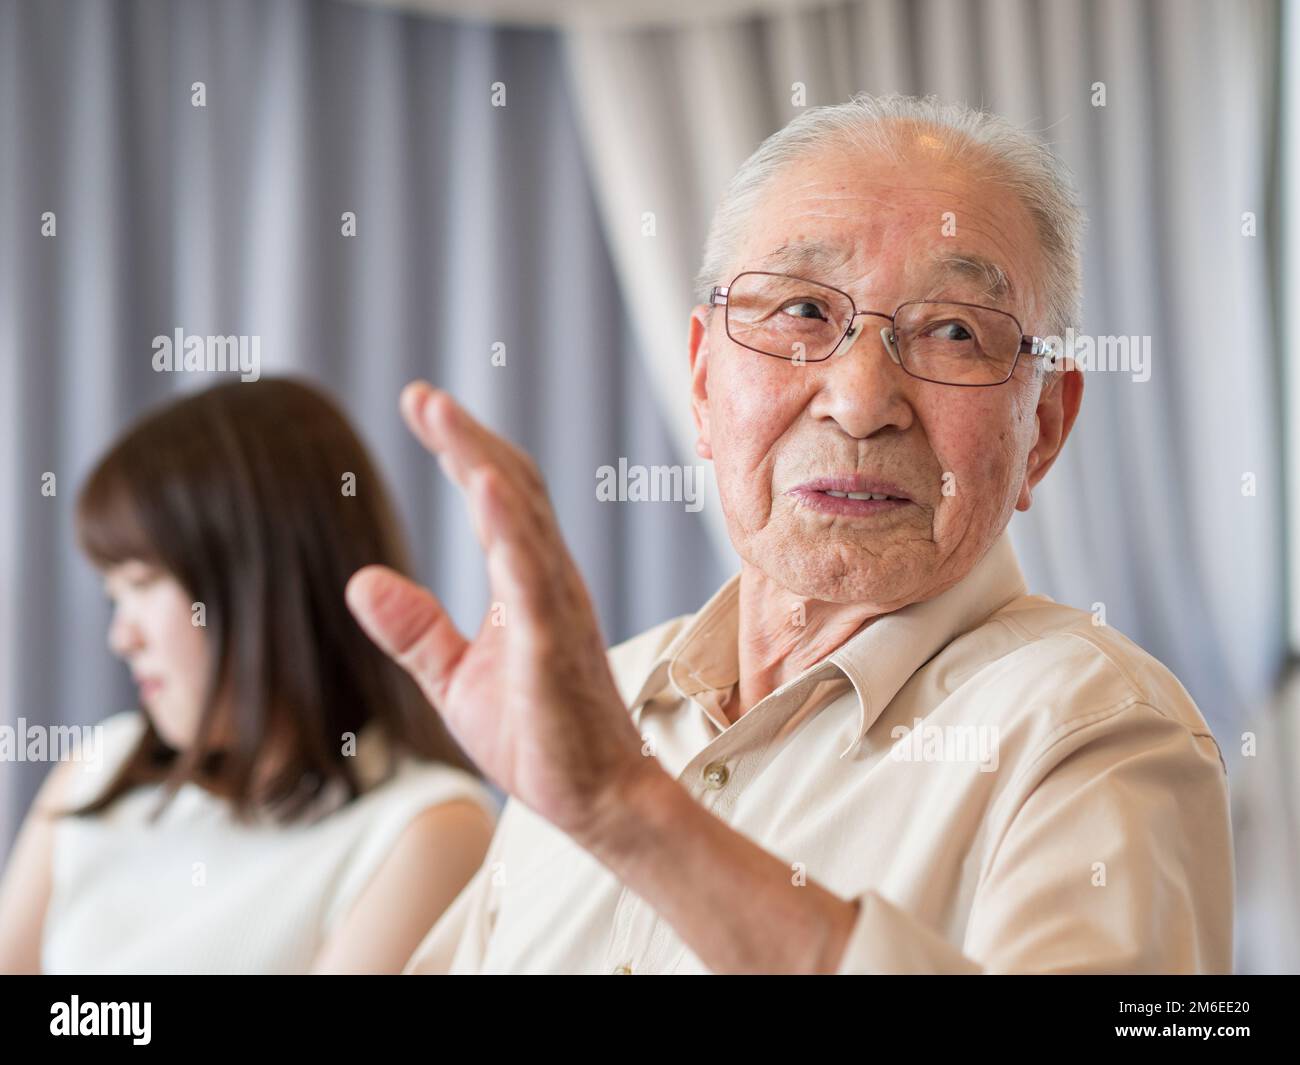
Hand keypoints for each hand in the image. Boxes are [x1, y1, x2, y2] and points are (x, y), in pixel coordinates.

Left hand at [345, 382, 651, 842]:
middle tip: (423, 396)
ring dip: (483, 464)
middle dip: (468, 438)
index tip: (422, 405)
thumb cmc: (538, 737)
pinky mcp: (553, 648)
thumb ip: (414, 628)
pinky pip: (533, 579)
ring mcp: (556, 611)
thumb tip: (361, 579)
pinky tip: (486, 490)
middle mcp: (548, 583)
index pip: (497, 498)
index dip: (463, 448)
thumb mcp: (455, 679)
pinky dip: (511, 530)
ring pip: (523, 520)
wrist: (596, 800)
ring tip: (444, 417)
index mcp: (528, 585)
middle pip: (512, 489)